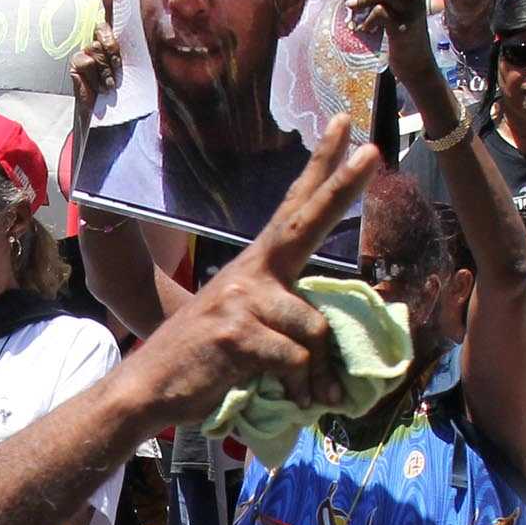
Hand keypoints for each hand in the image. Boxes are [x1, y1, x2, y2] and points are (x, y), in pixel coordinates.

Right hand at [68, 0, 121, 119]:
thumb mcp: (130, 68)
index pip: (110, 15)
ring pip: (97, 48)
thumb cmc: (120, 89)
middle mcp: (97, 41)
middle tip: (117, 67)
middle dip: (112, 48)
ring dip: (107, 69)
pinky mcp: (77, 63)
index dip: (108, 0)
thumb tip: (132, 38)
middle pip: (104, 29)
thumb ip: (129, 52)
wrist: (106, 114)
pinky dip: (96, 76)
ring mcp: (85, 51)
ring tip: (110, 84)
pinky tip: (99, 87)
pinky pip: (87, 62)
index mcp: (112, 41)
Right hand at [114, 117, 377, 424]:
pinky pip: (296, 359)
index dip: (320, 168)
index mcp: (257, 266)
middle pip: (306, 222)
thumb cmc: (205, 363)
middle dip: (343, 186)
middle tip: (375, 150)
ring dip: (318, 371)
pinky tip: (285, 396)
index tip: (345, 128)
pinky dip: (299, 387)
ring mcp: (242, 299)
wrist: (150, 386)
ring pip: (314, 327)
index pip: (295, 208)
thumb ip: (289, 329)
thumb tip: (331, 354)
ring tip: (305, 392)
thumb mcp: (251, 333)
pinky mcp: (237, 333)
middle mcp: (251, 271)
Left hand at [349, 0, 442, 92]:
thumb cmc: (405, 41)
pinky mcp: (403, 29)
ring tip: (351, 6)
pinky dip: (368, 19)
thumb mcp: (402, 16)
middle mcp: (418, 0)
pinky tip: (363, 28)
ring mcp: (412, 14)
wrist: (418, 68)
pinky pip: (381, 13)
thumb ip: (392, 1)